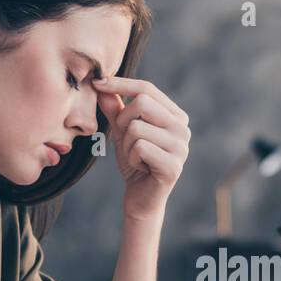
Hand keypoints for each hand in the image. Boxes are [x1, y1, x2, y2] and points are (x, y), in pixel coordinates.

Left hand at [92, 76, 190, 220]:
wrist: (141, 198)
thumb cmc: (134, 162)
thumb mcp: (122, 131)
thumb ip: (115, 108)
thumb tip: (101, 84)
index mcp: (175, 115)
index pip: (147, 88)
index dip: (120, 83)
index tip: (97, 82)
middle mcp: (183, 128)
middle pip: (142, 103)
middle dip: (122, 120)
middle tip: (126, 139)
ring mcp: (181, 147)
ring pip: (137, 127)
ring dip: (126, 144)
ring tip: (135, 157)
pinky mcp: (173, 165)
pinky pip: (140, 148)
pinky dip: (131, 158)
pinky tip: (140, 168)